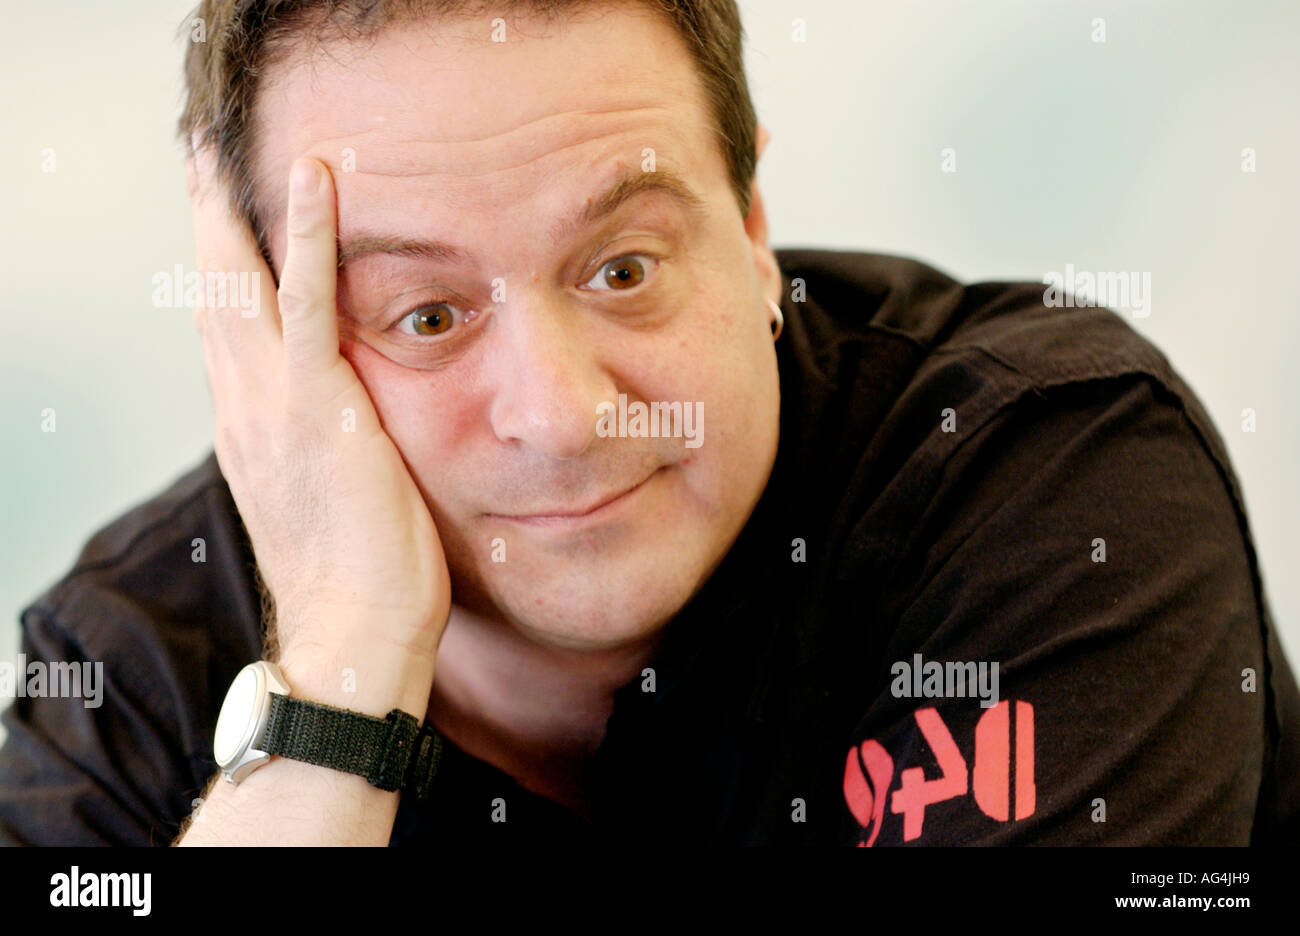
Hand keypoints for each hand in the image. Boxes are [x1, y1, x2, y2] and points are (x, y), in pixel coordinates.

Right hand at [187, 140, 451, 677]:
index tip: (219, 221)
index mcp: (249, 429)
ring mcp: (272, 403)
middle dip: (204, 223)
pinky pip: (308, 301)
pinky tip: (313, 178)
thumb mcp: (325, 499)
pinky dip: (307, 235)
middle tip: (197, 158)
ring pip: (240, 284)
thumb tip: (338, 420)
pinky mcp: (317, 404)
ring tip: (221, 144)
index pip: (225, 332)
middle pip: (212, 294)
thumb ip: (317, 447)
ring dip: (230, 207)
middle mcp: (244, 407)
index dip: (219, 270)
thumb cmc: (356, 580)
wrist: (353, 636)